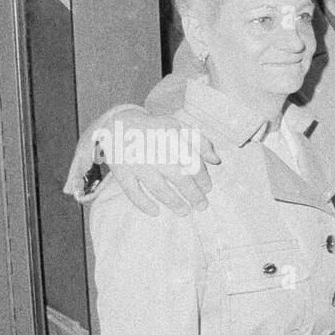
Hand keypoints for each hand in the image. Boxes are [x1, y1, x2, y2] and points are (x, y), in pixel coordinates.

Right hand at [84, 107, 219, 215]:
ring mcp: (137, 162)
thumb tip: (216, 160)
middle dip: (193, 194)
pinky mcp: (121, 171)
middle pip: (179, 178)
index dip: (203, 178)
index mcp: (171, 138)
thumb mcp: (178, 126)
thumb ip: (200, 142)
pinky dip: (143, 203)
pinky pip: (132, 191)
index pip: (193, 162)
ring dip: (173, 202)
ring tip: (184, 211)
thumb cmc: (155, 128)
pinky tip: (155, 212)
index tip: (207, 189)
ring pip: (158, 187)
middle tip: (202, 206)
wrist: (117, 122)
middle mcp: (154, 151)